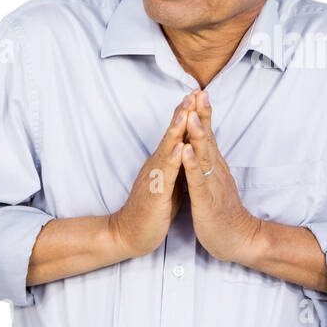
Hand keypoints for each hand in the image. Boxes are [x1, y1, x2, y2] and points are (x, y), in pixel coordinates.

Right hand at [108, 92, 191, 257]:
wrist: (129, 234)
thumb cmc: (151, 210)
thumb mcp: (168, 183)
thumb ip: (176, 166)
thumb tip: (187, 149)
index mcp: (163, 163)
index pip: (176, 134)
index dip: (186, 114)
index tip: (197, 95)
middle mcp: (157, 165)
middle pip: (171, 135)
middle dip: (182, 113)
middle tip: (193, 92)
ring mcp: (154, 178)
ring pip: (167, 149)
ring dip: (176, 129)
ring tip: (186, 111)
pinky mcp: (155, 194)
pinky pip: (165, 175)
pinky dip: (173, 160)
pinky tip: (180, 147)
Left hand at [179, 89, 262, 262]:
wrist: (237, 239)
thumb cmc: (221, 211)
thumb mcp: (213, 181)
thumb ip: (209, 163)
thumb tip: (203, 145)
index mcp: (214, 166)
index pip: (207, 135)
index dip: (202, 114)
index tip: (198, 91)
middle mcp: (215, 170)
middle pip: (208, 138)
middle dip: (202, 115)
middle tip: (199, 91)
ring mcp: (212, 184)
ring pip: (204, 156)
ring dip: (197, 135)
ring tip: (191, 115)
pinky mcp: (207, 201)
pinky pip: (197, 181)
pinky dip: (191, 165)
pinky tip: (185, 151)